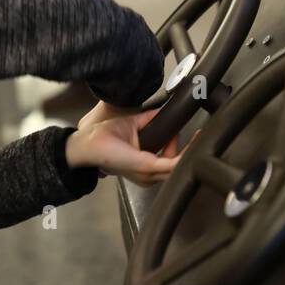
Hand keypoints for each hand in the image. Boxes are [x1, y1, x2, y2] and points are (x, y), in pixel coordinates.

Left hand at [66, 102, 199, 186]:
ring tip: (190, 135)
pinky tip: (192, 145)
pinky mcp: (146, 166)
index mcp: (145, 167)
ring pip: (178, 165)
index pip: (172, 162)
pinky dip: (185, 154)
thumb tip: (163, 110)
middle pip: (178, 164)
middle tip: (179, 132)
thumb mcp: (133, 125)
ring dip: (187, 149)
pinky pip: (173, 164)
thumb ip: (150, 119)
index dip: (185, 149)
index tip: (195, 135)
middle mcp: (148, 175)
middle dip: (186, 147)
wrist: (89, 144)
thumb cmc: (104, 138)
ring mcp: (148, 173)